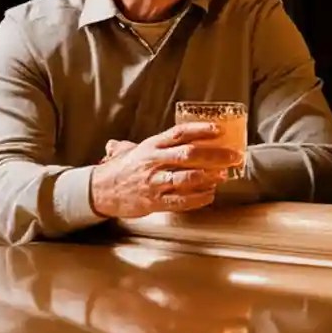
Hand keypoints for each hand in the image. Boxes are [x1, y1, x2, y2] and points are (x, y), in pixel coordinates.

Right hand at [91, 123, 238, 218]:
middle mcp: (153, 162)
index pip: (179, 133)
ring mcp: (154, 183)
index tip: (219, 130)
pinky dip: (198, 198)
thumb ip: (152, 142)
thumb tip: (177, 132)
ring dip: (208, 177)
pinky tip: (210, 195)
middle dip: (214, 155)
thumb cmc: (118, 169)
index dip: (200, 130)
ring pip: (186, 178)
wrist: (98, 191)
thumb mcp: (132, 149)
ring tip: (224, 175)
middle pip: (188, 155)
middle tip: (233, 156)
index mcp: (150, 146)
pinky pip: (181, 201)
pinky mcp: (154, 202)